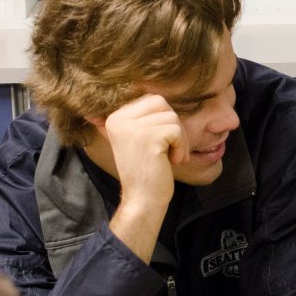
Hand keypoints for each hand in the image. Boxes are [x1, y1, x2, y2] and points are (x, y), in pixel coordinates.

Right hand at [103, 93, 188, 211]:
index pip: (151, 100)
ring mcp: (132, 128)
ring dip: (180, 139)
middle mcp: (119, 119)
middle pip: (161, 102)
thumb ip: (143, 118)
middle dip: (174, 125)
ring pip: (171, 117)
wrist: (142, 200)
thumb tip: (155, 94)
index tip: (162, 143)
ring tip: (172, 157)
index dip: (165, 119)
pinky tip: (172, 162)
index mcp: (115, 117)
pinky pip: (176, 130)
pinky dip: (181, 147)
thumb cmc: (147, 171)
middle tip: (172, 148)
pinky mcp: (147, 138)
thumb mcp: (139, 140)